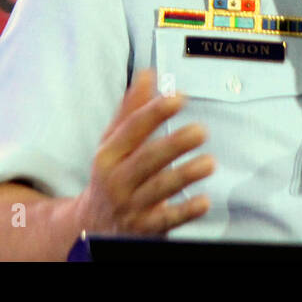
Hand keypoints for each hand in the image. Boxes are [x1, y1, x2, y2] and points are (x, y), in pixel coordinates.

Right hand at [73, 69, 214, 236]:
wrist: (92, 225)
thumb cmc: (111, 174)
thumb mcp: (113, 143)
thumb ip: (132, 110)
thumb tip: (147, 73)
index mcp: (108, 154)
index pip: (131, 129)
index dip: (154, 112)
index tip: (177, 98)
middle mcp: (116, 180)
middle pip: (146, 159)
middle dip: (173, 145)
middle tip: (200, 131)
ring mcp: (130, 206)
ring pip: (159, 189)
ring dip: (184, 176)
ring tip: (209, 163)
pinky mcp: (144, 229)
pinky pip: (166, 220)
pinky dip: (185, 212)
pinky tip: (204, 202)